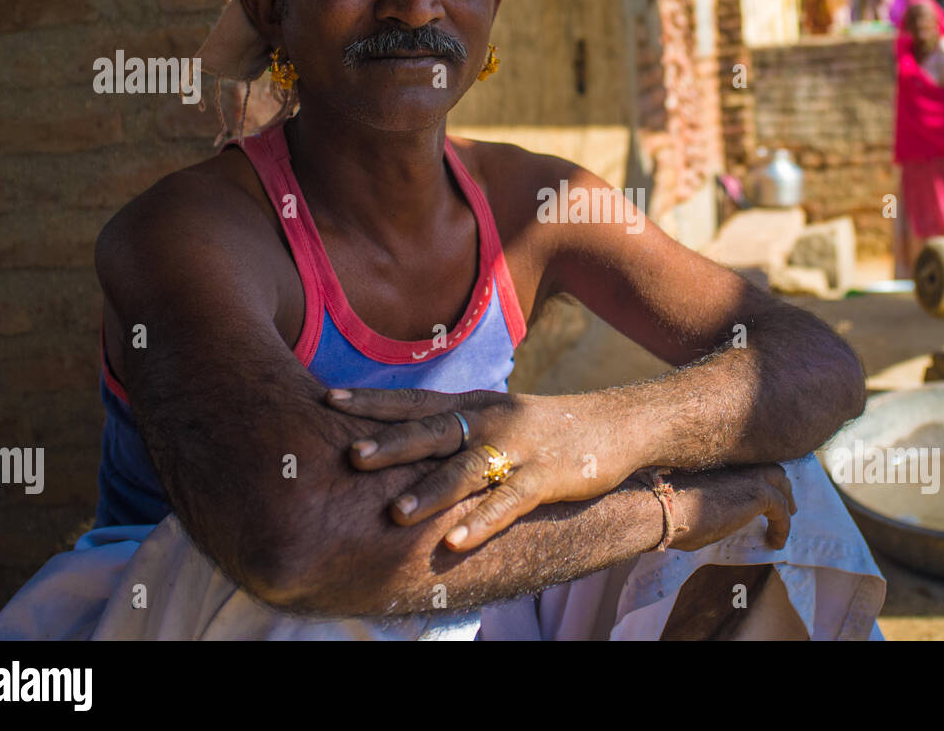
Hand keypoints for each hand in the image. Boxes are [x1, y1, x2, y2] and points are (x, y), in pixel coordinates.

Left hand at [324, 387, 636, 550]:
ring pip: (467, 469)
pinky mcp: (546, 477)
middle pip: (433, 431)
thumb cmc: (545, 428)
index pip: (414, 401)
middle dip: (391, 444)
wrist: (617, 424)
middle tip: (350, 456)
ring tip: (394, 514)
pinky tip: (456, 542)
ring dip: (430, 491)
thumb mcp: (496, 415)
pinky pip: (509, 503)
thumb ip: (454, 426)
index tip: (327, 401)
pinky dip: (482, 522)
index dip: (372, 401)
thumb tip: (398, 439)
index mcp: (473, 405)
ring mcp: (519, 448)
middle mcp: (490, 420)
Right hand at [667, 464, 796, 551]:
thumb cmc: (669, 511)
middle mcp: (734, 463)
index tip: (758, 496)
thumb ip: (709, 505)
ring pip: (779, 480)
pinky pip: (780, 508)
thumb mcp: (691, 505)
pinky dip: (782, 525)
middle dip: (777, 485)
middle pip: (766, 466)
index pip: (746, 465)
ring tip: (785, 523)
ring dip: (784, 500)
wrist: (666, 508)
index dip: (756, 478)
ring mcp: (747, 473)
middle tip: (782, 505)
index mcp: (717, 462)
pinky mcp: (757, 492)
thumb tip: (714, 520)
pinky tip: (775, 542)